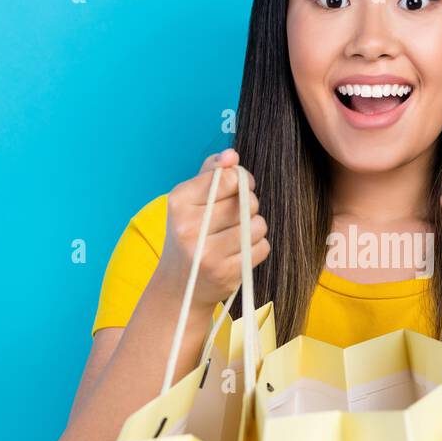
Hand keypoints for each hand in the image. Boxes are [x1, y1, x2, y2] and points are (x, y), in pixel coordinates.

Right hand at [155, 149, 269, 307]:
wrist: (180, 285)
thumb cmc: (190, 234)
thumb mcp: (190, 200)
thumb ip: (211, 173)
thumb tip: (232, 155)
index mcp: (179, 202)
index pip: (228, 178)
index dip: (241, 179)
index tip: (238, 187)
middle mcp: (189, 228)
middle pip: (247, 201)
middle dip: (248, 205)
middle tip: (234, 215)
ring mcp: (207, 254)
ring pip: (258, 225)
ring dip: (254, 227)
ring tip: (236, 234)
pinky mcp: (226, 274)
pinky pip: (262, 247)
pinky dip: (257, 247)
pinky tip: (239, 251)